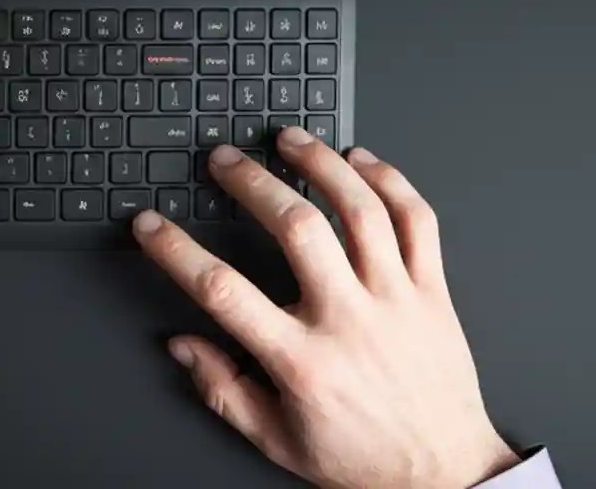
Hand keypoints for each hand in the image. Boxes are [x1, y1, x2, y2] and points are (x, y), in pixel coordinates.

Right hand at [133, 127, 517, 487]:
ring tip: (288, 139)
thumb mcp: (276, 440)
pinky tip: (361, 160)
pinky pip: (417, 221)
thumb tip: (182, 346)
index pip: (224, 292)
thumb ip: (223, 390)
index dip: (177, 251)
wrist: (445, 472)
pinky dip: (390, 181)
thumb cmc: (363, 457)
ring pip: (361, 211)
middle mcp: (349, 322)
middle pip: (298, 230)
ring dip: (320, 165)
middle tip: (224, 160)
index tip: (151, 225)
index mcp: (302, 362)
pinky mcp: (433, 292)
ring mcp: (396, 301)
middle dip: (252, 183)